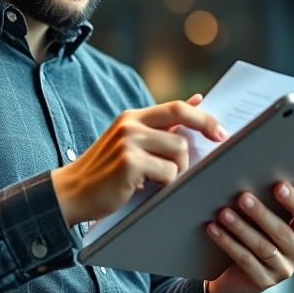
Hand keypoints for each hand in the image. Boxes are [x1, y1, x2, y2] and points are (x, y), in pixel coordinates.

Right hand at [51, 95, 226, 227]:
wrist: (71, 192)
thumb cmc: (105, 172)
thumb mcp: (130, 143)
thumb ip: (160, 126)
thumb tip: (196, 100)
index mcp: (132, 117)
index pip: (176, 107)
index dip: (203, 116)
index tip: (221, 130)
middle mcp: (130, 125)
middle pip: (182, 120)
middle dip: (205, 131)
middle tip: (219, 143)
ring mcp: (129, 142)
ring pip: (179, 150)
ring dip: (179, 169)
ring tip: (161, 179)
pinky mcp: (129, 163)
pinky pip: (168, 172)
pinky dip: (166, 184)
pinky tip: (149, 188)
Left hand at [205, 183, 293, 292]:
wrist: (242, 274)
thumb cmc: (259, 233)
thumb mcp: (272, 217)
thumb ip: (280, 200)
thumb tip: (276, 170)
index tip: (279, 185)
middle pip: (282, 232)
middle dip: (261, 213)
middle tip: (242, 197)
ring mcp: (282, 270)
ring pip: (262, 247)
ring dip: (241, 228)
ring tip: (224, 212)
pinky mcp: (262, 281)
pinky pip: (244, 260)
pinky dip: (228, 243)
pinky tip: (214, 228)